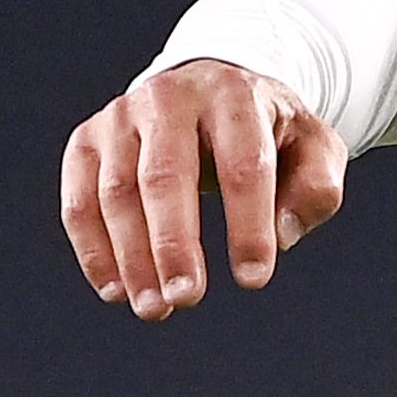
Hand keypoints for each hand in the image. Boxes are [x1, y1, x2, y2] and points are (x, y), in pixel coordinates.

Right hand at [60, 57, 346, 317]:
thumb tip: (282, 236)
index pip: (243, 165)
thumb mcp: (315, 147)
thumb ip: (316, 189)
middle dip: (173, 244)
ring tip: (154, 308)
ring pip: (116, 191)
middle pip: (165, 176)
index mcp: (235, 97)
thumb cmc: (270, 132)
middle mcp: (170, 98)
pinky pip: (80, 198)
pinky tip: (115, 289)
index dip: (248, 225)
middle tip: (186, 299)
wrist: (211, 88)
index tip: (253, 279)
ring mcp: (121, 116)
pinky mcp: (89, 140)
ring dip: (131, 256)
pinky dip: (93, 248)